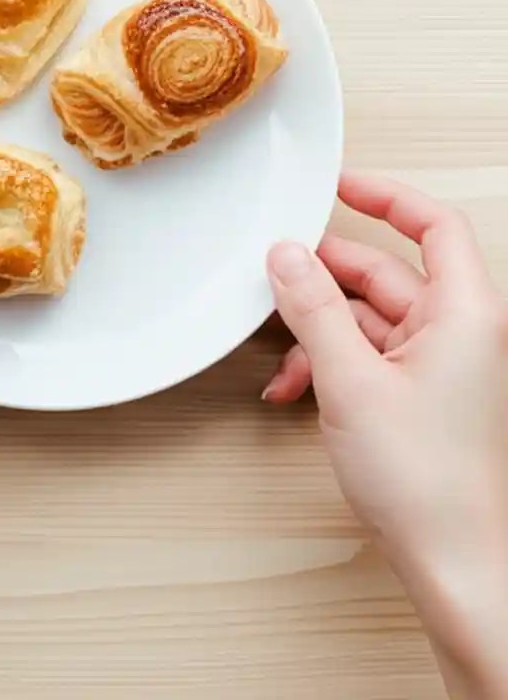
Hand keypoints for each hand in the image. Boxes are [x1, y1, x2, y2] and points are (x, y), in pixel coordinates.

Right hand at [262, 171, 507, 698]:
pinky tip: (294, 388)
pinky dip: (329, 363)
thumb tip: (285, 257)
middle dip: (326, 276)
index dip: (385, 197)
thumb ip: (313, 310)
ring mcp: (443, 365)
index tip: (337, 185)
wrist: (450, 554)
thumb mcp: (350, 379)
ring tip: (279, 352)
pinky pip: (370, 356)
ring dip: (318, 332)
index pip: (433, 227)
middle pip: (389, 274)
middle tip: (274, 273)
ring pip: (370, 319)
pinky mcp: (422, 395)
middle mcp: (462, 332)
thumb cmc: (423, 477)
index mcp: (466, 313)